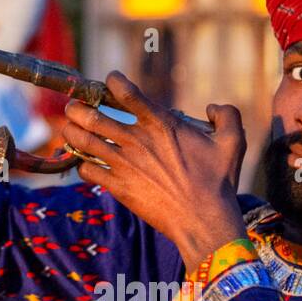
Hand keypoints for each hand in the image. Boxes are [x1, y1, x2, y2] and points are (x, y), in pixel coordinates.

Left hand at [63, 72, 247, 270]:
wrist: (203, 220)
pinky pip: (87, 170)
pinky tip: (84, 161)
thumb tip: (213, 107)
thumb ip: (227, 116)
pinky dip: (81, 163)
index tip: (109, 80)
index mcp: (161, 124)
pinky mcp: (118, 186)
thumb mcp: (233, 142)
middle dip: (76, 108)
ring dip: (71, 131)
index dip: (113, 81)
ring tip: (67, 127)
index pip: (128, 93)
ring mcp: (124, 164)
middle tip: (72, 106)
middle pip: (92, 117)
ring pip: (84, 141)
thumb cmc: (218, 182)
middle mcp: (137, 141)